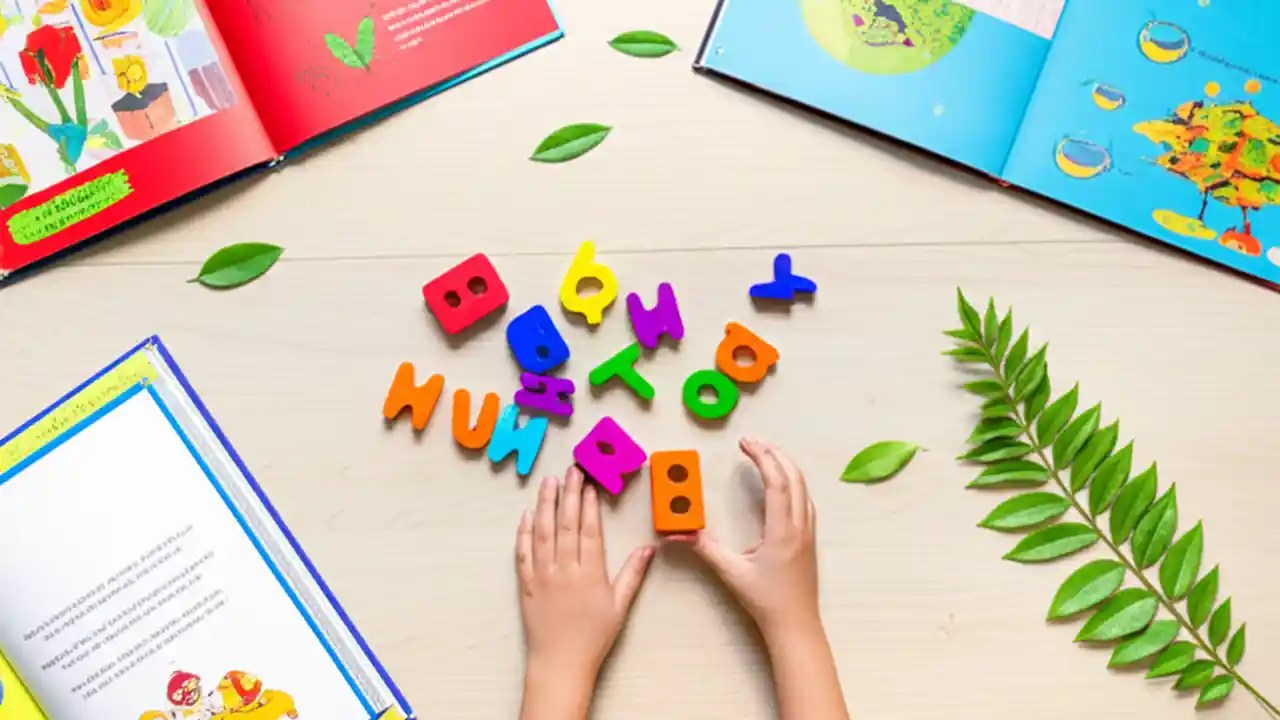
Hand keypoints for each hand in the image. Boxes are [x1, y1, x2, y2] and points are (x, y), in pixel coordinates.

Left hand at [517, 466, 654, 719]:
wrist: (560, 663)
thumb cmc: (594, 637)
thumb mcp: (620, 606)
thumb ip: (632, 574)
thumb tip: (649, 549)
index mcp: (590, 573)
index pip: (589, 530)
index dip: (589, 505)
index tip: (590, 484)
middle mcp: (564, 569)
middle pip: (566, 523)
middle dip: (569, 494)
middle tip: (571, 470)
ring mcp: (542, 575)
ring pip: (542, 532)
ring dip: (545, 504)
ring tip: (548, 482)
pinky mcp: (526, 584)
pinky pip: (523, 552)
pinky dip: (524, 532)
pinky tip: (527, 515)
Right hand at [674, 439, 849, 719]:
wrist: (795, 624)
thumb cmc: (765, 601)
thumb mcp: (731, 573)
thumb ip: (705, 548)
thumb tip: (677, 533)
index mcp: (782, 530)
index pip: (776, 482)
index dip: (762, 457)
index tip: (745, 443)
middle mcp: (800, 526)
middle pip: (794, 477)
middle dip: (775, 454)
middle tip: (752, 442)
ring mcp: (808, 532)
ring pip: (803, 487)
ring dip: (786, 466)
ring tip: (766, 455)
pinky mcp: (809, 539)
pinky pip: (805, 500)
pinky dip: (793, 482)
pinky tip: (781, 484)